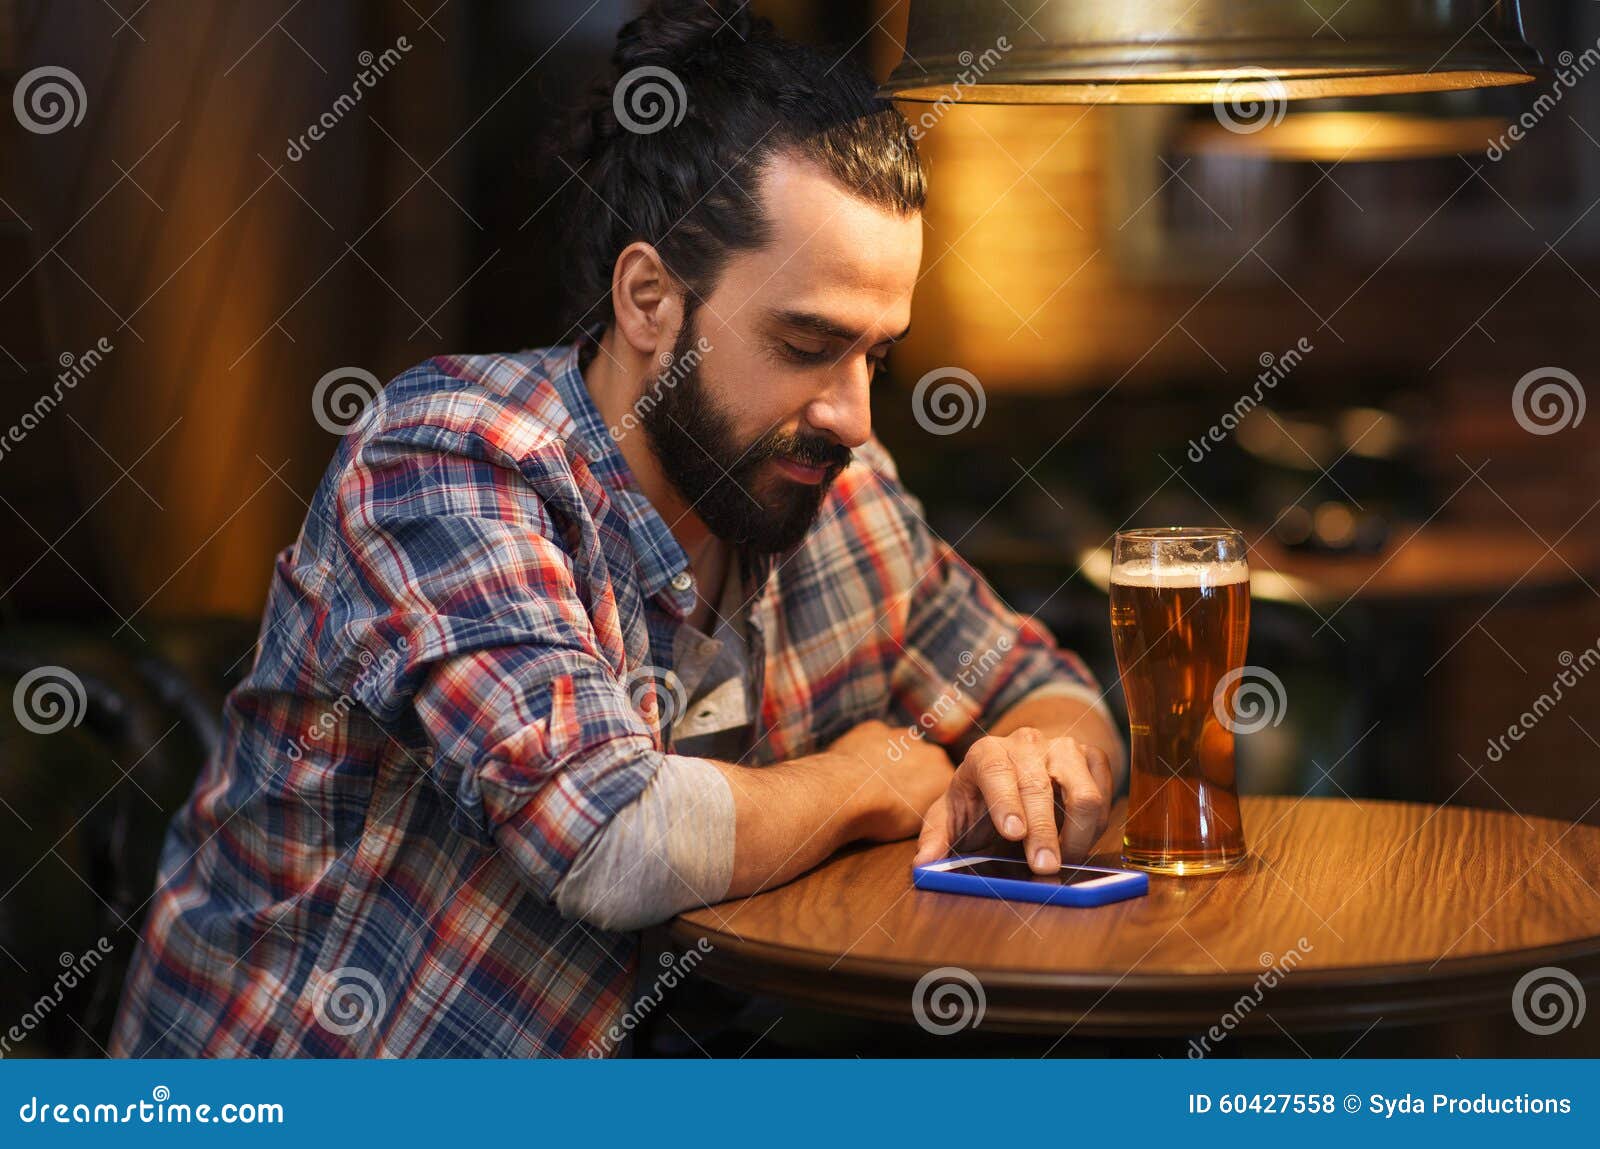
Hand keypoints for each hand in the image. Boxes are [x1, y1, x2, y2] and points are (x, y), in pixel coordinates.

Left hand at [829, 720, 955, 842]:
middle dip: (912, 770)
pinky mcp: (873, 728)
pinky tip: (856, 765)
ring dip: (890, 757)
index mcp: (944, 774)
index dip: (928, 792)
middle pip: (924, 759)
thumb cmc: (884, 815)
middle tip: (892, 791)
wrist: (850, 793)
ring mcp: (900, 736)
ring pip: (900, 745)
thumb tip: (921, 805)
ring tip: (871, 780)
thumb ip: (927, 806)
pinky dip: (867, 748)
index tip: (913, 802)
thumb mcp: (918, 824)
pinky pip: (874, 737)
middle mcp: (928, 750)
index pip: (944, 781)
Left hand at [912, 729, 1113, 873]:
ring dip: (1076, 834)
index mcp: (986, 752)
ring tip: (1062, 860)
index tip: (1013, 832)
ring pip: (1083, 792)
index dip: (1006, 800)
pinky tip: (1075, 842)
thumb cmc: (982, 799)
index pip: (995, 770)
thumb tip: (923, 865)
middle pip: (1040, 787)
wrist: (1021, 771)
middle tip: (1044, 868)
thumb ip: (936, 838)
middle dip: (1043, 833)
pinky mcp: (1093, 758)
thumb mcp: (953, 816)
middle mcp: (1026, 743)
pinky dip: (1094, 827)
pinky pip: (1105, 795)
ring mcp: (1064, 748)